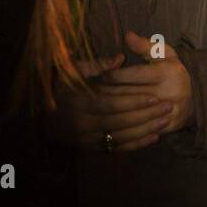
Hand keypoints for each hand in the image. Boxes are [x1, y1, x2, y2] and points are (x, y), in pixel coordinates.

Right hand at [45, 51, 175, 152]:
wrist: (39, 117)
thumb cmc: (58, 87)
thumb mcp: (72, 71)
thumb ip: (96, 65)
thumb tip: (120, 58)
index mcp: (78, 100)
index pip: (110, 102)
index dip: (133, 101)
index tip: (154, 96)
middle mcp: (82, 121)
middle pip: (119, 120)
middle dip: (146, 115)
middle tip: (168, 107)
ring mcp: (86, 138)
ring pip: (120, 136)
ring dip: (145, 130)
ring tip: (165, 121)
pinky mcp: (90, 148)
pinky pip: (116, 148)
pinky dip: (136, 144)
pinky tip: (153, 137)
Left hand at [96, 31, 194, 143]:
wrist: (195, 97)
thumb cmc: (172, 71)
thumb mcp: (163, 53)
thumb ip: (144, 45)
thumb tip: (127, 35)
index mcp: (167, 73)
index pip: (134, 75)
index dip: (114, 75)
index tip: (100, 75)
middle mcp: (169, 93)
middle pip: (131, 95)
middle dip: (109, 92)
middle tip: (92, 91)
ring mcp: (168, 112)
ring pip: (133, 113)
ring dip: (112, 110)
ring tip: (97, 104)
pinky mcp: (167, 127)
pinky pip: (141, 128)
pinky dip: (124, 125)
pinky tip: (111, 119)